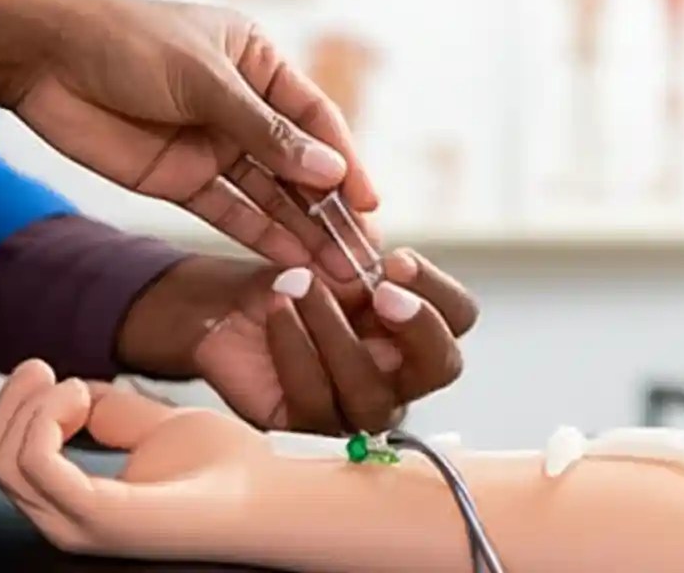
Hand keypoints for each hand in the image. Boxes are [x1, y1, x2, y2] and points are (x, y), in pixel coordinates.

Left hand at [0, 0, 377, 279]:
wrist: (40, 60)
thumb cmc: (127, 43)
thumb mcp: (206, 81)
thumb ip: (267, 134)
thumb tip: (332, 173)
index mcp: (260, 64)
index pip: (317, 120)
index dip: (346, 162)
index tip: (369, 203)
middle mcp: (246, 107)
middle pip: (301, 165)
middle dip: (332, 208)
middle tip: (363, 250)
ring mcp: (215, 146)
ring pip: (272, 195)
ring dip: (304, 230)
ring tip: (337, 268)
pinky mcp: (183, 179)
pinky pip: (232, 211)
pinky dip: (261, 236)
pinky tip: (293, 260)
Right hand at [0, 360, 266, 558]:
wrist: (273, 490)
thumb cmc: (231, 467)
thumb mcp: (160, 427)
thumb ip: (113, 413)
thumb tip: (77, 389)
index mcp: (81, 505)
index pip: (12, 463)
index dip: (20, 410)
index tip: (54, 373)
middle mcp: (70, 522)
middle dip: (13, 404)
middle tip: (44, 368)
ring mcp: (81, 525)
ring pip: (8, 459)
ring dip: (33, 406)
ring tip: (76, 386)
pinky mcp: (101, 516)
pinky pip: (36, 462)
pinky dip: (45, 417)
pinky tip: (79, 395)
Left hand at [117, 248, 477, 433]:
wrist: (225, 307)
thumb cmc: (289, 280)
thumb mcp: (331, 255)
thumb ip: (364, 256)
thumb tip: (383, 260)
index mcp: (414, 326)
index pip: (459, 316)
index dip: (435, 289)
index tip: (395, 260)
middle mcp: (398, 374)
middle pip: (441, 365)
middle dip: (417, 326)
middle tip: (380, 291)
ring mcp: (357, 407)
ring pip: (371, 390)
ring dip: (335, 331)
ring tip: (300, 284)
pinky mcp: (309, 427)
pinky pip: (314, 402)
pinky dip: (295, 349)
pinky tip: (277, 309)